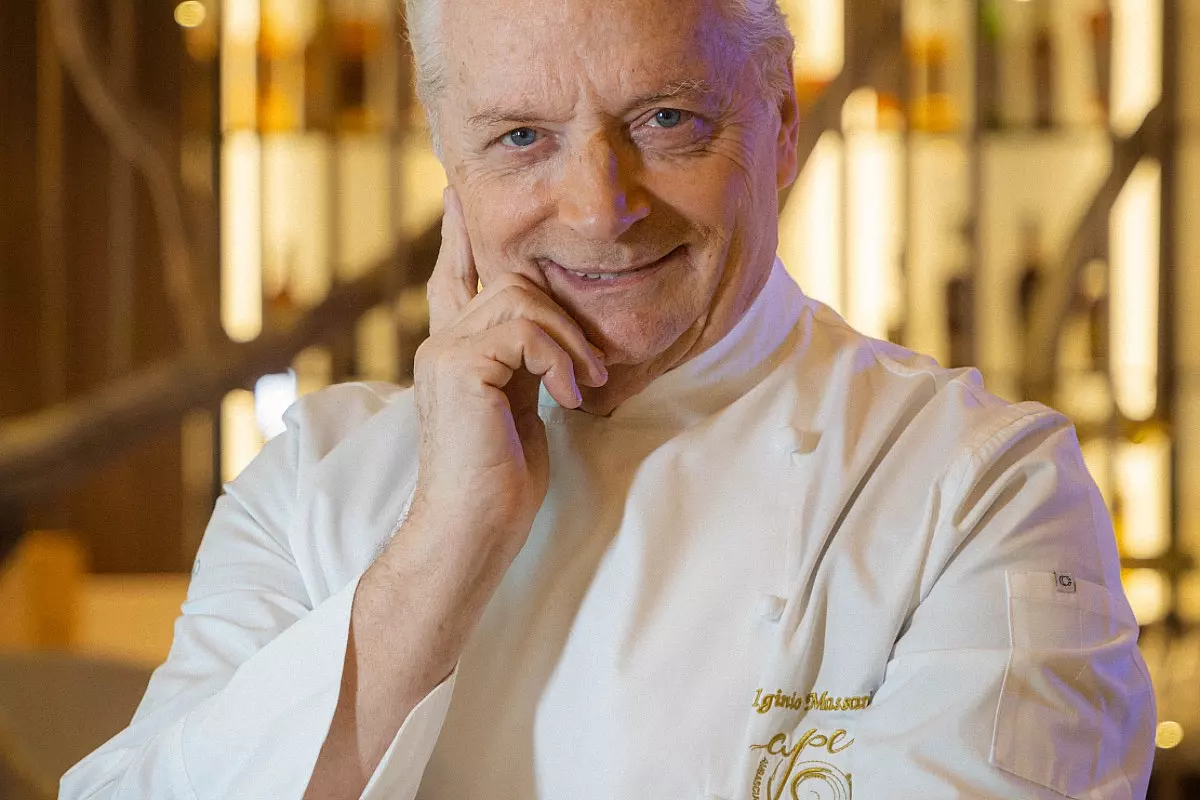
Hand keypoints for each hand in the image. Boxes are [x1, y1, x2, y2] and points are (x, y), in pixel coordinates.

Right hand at [409, 187, 608, 564]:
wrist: (472, 529)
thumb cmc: (501, 480)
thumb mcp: (520, 405)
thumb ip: (525, 359)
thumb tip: (554, 328)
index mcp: (453, 349)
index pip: (456, 273)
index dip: (461, 233)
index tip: (459, 193)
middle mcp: (440, 341)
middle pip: (507, 276)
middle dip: (563, 310)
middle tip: (591, 365)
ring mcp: (444, 351)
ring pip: (521, 296)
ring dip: (569, 339)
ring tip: (585, 385)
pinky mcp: (459, 366)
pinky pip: (525, 328)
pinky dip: (559, 358)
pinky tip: (570, 395)